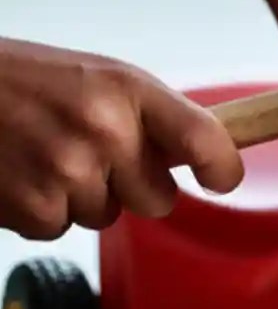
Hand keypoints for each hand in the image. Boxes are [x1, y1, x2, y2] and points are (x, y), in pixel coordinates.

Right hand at [0, 38, 242, 239]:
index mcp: (128, 90)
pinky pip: (61, 229)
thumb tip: (207, 157)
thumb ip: (152, 116)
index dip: (223, 167)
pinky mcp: (33, 207)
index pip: (204, 139)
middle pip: (160, 199)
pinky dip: (42, 210)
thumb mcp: (101, 78)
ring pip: (107, 217)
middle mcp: (105, 130)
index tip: (222, 179)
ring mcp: (68, 171)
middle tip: (93, 153)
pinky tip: (23, 173)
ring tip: (46, 154)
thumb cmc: (28, 82)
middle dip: (133, 186)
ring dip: (81, 196)